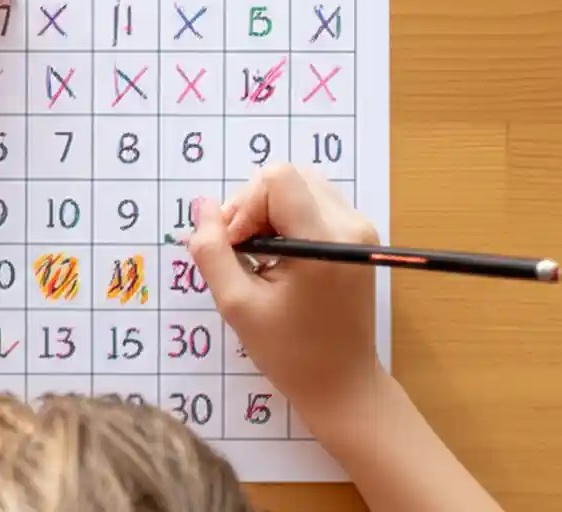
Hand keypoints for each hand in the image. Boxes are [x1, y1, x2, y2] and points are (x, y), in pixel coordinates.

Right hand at [186, 164, 382, 433]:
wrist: (342, 384)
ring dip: (270, 211)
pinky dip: (288, 219)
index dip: (244, 204)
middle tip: (241, 250)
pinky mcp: (359, 238)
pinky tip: (278, 257)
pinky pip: (314, 204)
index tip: (235, 246)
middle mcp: (350, 224)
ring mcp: (360, 229)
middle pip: (289, 177)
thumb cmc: (288, 353)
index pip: (277, 179)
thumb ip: (212, 250)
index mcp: (324, 241)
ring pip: (301, 186)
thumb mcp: (237, 304)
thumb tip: (201, 206)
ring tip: (258, 254)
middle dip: (254, 205)